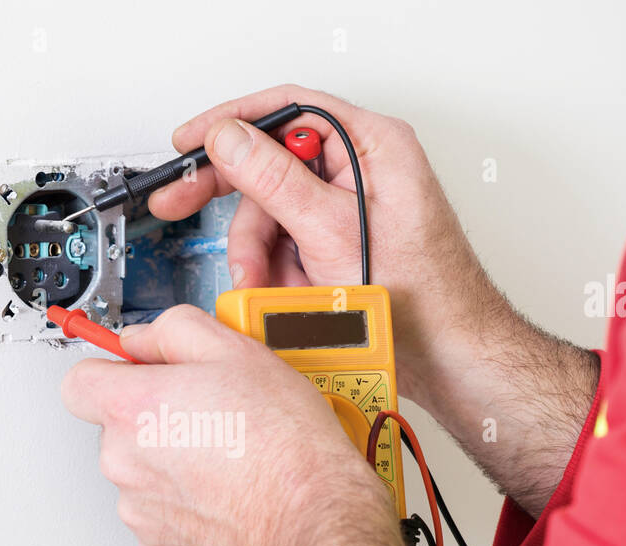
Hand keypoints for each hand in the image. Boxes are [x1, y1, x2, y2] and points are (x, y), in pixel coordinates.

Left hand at [59, 305, 389, 545]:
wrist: (311, 520)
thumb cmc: (283, 445)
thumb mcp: (238, 351)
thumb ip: (175, 330)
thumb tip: (146, 338)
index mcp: (133, 409)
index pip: (78, 383)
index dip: (111, 372)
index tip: (137, 372)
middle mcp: (124, 463)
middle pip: (116, 429)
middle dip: (153, 419)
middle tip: (207, 414)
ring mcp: (140, 511)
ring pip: (141, 474)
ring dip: (171, 464)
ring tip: (226, 457)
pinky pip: (161, 515)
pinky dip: (186, 504)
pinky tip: (227, 492)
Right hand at [148, 84, 510, 408]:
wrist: (445, 355)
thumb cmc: (421, 294)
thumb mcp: (332, 232)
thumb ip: (275, 180)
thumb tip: (230, 138)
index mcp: (371, 145)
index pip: (288, 110)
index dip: (231, 122)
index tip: (190, 142)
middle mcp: (360, 170)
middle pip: (272, 165)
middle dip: (234, 201)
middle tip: (180, 201)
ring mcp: (347, 210)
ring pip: (273, 215)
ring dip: (256, 253)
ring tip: (261, 285)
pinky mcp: (338, 244)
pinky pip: (287, 246)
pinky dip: (275, 272)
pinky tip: (281, 292)